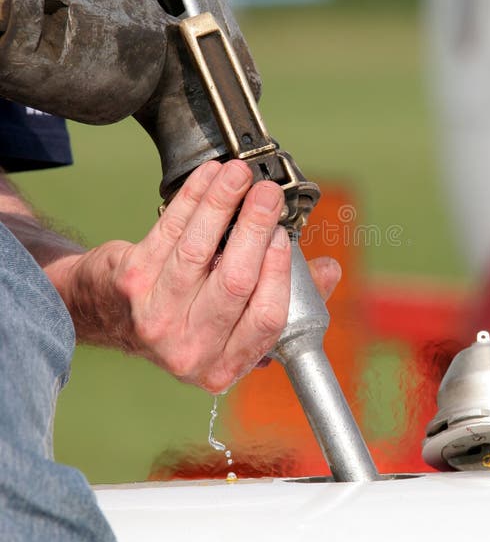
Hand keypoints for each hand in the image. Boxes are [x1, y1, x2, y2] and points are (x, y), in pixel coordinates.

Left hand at [52, 160, 340, 393]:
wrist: (109, 316)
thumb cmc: (183, 317)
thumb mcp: (232, 327)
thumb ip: (282, 299)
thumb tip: (328, 271)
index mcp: (222, 366)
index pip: (266, 319)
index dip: (279, 272)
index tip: (284, 235)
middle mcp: (187, 349)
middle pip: (234, 282)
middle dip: (256, 228)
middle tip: (269, 194)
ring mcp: (155, 318)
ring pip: (198, 251)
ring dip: (223, 203)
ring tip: (240, 174)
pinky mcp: (131, 283)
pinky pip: (169, 230)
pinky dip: (193, 197)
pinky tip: (209, 176)